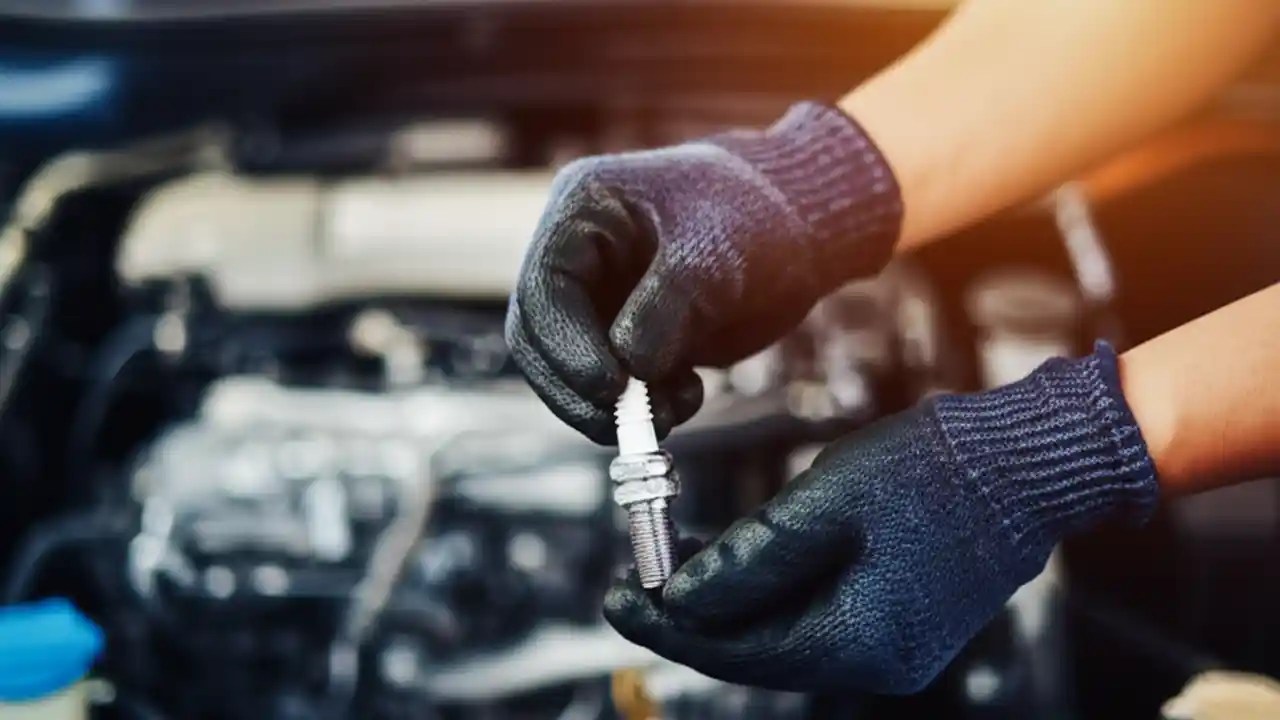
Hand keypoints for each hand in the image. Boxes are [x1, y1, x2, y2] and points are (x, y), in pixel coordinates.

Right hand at [506, 102, 902, 442]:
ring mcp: (602, 297)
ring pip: (572, 368)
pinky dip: (645, 403)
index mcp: (583, 210)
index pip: (544, 288)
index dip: (565, 344)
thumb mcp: (713, 255)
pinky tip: (687, 396)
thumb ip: (665, 311)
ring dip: (611, 406)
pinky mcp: (630, 334)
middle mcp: (580, 255)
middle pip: (540, 335)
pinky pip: (617, 383)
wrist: (804, 228)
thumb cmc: (757, 217)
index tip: (608, 389)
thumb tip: (628, 373)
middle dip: (576, 387)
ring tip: (671, 413)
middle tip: (622, 425)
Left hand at [605, 344, 1157, 693]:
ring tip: (670, 564)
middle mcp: (876, 663)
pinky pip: (818, 620)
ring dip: (728, 604)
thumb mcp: (827, 501)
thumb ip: (750, 557)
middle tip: (632, 578)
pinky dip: (771, 596)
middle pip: (757, 652)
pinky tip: (736, 563)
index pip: (735, 651)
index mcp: (856, 641)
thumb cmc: (933, 470)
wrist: (1029, 463)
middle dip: (691, 616)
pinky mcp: (904, 623)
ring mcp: (895, 649)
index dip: (667, 624)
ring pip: (784, 636)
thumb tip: (678, 598)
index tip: (613, 593)